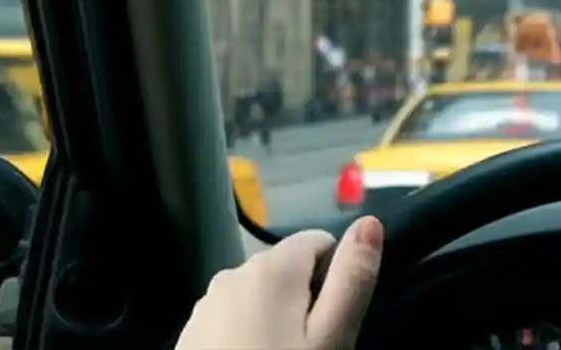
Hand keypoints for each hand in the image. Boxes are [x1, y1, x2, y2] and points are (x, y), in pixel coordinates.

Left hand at [177, 216, 382, 349]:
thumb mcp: (331, 339)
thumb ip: (352, 279)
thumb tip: (370, 222)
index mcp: (270, 268)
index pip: (319, 242)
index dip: (337, 278)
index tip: (335, 323)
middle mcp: (232, 275)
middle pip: (287, 271)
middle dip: (305, 302)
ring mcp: (205, 307)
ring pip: (258, 298)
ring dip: (275, 322)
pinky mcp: (190, 336)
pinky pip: (231, 322)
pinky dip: (247, 339)